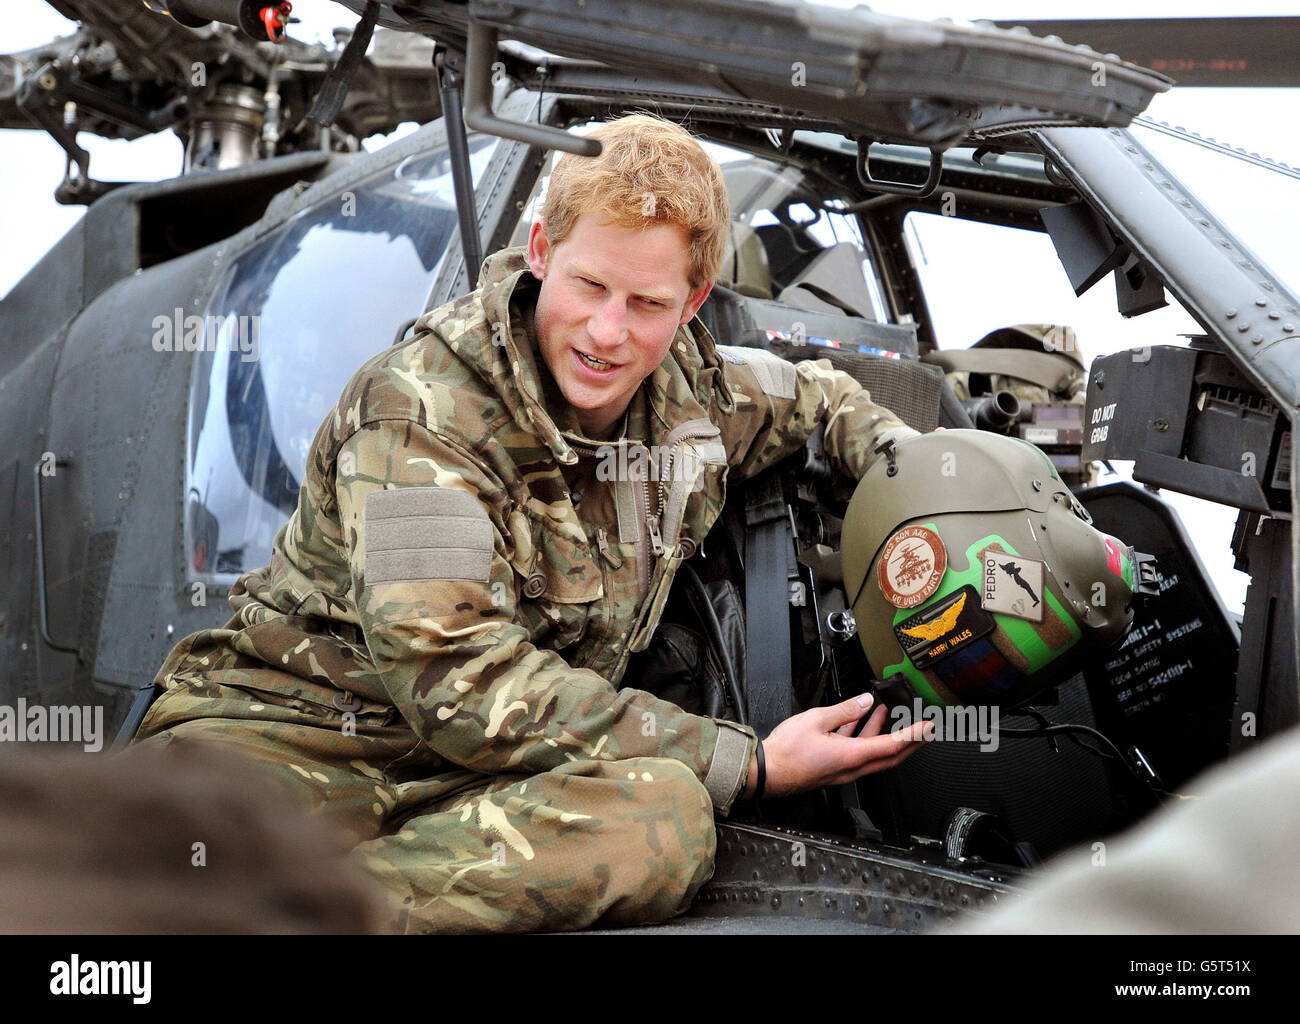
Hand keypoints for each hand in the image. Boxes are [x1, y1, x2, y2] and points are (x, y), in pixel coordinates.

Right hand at [742, 693, 930, 798]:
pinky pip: (856, 752)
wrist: (766, 772)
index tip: (929, 728)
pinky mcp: (833, 769)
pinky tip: (857, 721)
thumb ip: (844, 710)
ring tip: (885, 711)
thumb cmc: (787, 751)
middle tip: (922, 730)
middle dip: (909, 742)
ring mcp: (842, 770)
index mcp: (852, 756)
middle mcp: (852, 768)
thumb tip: (864, 701)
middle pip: (890, 756)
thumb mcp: (816, 720)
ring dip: (882, 733)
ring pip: (872, 753)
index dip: (914, 736)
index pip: (892, 746)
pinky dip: (862, 736)